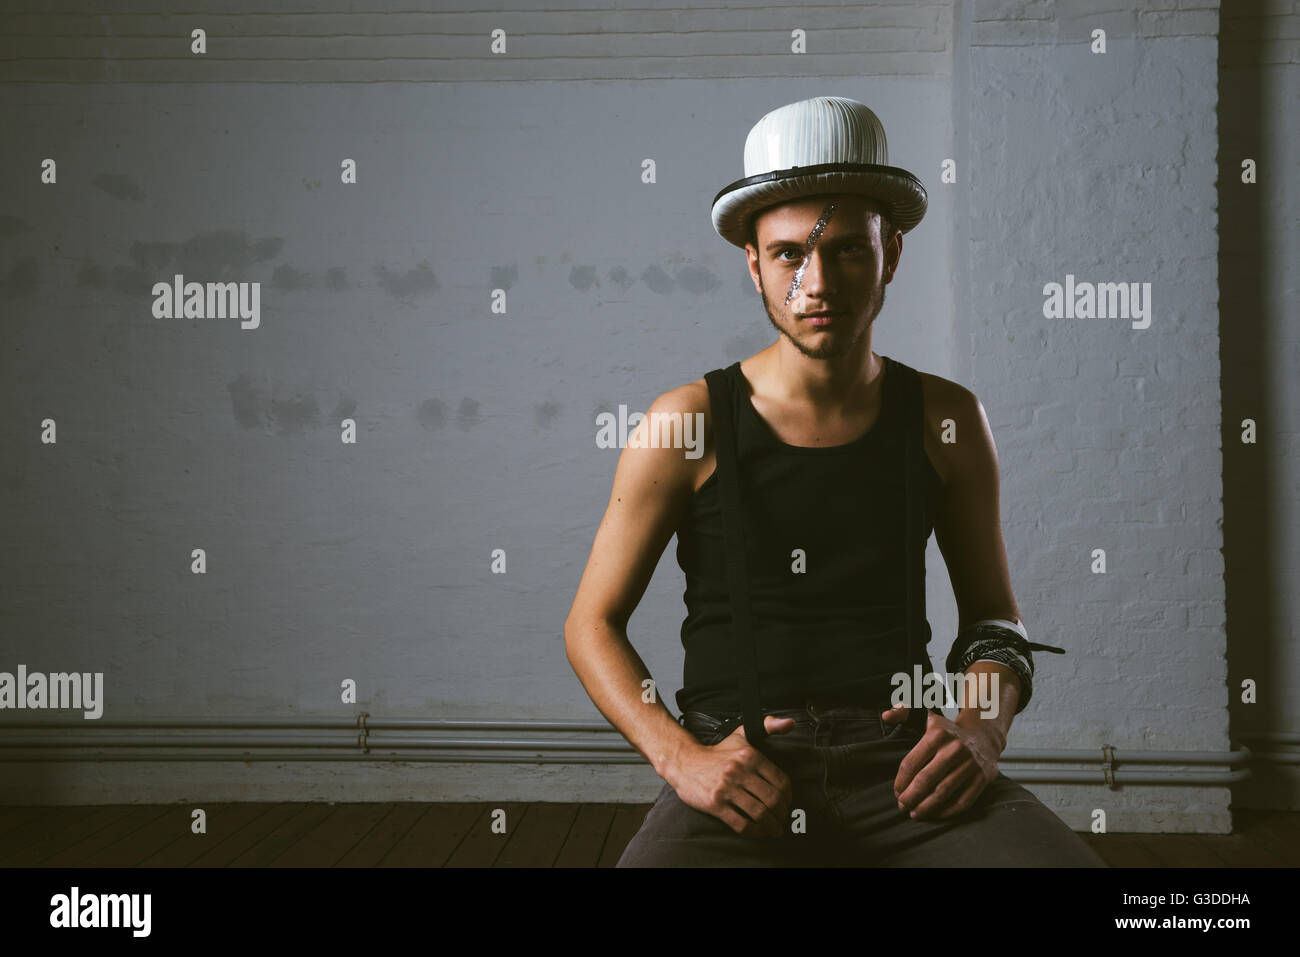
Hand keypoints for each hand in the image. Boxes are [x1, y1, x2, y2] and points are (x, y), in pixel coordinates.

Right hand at [666, 715, 795, 836]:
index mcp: (750, 755)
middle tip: (782, 820)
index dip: (789, 797)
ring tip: (773, 829)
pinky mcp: (715, 804)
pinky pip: (741, 823)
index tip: (787, 804)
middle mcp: (739, 770)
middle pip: (772, 799)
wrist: (684, 762)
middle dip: (782, 814)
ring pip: (759, 813)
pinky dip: (753, 831)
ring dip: (771, 826)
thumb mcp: (741, 735)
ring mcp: (726, 788)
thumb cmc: (717, 752)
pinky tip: (757, 832)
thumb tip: (791, 723)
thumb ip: (767, 726)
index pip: (781, 781)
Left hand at [882, 706, 1003, 819]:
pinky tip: (936, 815)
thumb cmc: (947, 731)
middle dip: (911, 796)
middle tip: (902, 806)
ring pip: (944, 792)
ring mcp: (971, 764)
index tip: (896, 792)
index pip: (912, 762)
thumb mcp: (925, 716)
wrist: (983, 735)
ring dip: (926, 807)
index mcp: (938, 733)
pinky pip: (964, 801)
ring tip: (915, 813)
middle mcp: (956, 748)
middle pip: (926, 779)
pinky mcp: (983, 777)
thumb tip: (886, 716)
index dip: (901, 781)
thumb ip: (902, 713)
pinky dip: (948, 812)